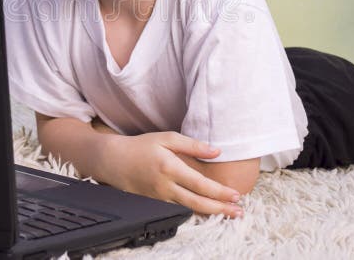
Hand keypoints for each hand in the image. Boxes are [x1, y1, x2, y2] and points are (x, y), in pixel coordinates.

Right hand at [99, 131, 242, 216]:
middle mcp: (166, 186)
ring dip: (211, 213)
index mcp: (170, 168)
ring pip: (189, 209)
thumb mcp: (166, 138)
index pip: (200, 184)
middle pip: (198, 202)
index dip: (219, 192)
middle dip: (220, 208)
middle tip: (238, 211)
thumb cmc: (141, 147)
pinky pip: (179, 210)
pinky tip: (207, 212)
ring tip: (228, 213)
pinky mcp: (156, 202)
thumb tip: (216, 151)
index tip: (236, 194)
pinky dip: (195, 212)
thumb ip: (192, 145)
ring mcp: (160, 197)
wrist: (115, 161)